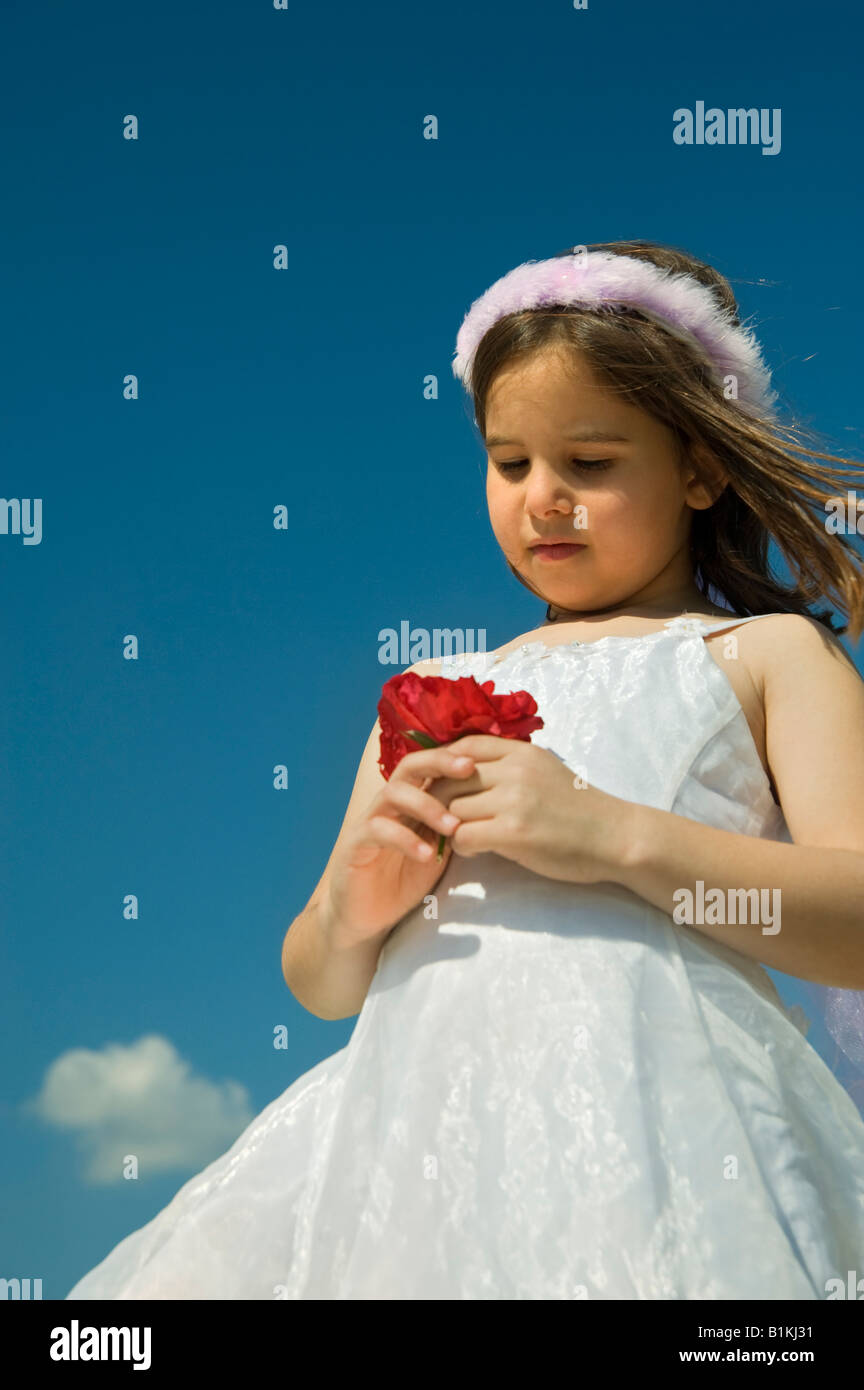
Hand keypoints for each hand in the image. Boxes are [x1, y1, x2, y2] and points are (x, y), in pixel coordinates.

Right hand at [323, 746, 477, 947]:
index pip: (429, 765)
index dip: (453, 758)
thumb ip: (458, 827)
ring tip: (453, 826)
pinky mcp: (354, 845)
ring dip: (426, 805)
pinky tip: (426, 855)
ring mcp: (369, 821)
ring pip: (392, 794)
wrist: (368, 915)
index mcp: (410, 801)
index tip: (483, 762)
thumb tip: (498, 811)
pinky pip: (378, 830)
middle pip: (409, 767)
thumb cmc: (407, 879)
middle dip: (439, 763)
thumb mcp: (441, 849)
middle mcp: (388, 804)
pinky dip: (405, 840)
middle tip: (468, 769)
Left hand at [426, 734, 631, 885]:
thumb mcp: (544, 770)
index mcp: (522, 751)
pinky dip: (461, 846)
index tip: (442, 786)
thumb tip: (463, 769)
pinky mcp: (513, 832)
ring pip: (452, 809)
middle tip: (442, 818)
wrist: (616, 837)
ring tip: (464, 836)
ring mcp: (514, 800)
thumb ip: (509, 765)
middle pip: (450, 779)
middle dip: (439, 800)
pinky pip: (463, 836)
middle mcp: (515, 770)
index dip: (443, 767)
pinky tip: (476, 850)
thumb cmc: (579, 809)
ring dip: (450, 827)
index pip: (462, 747)